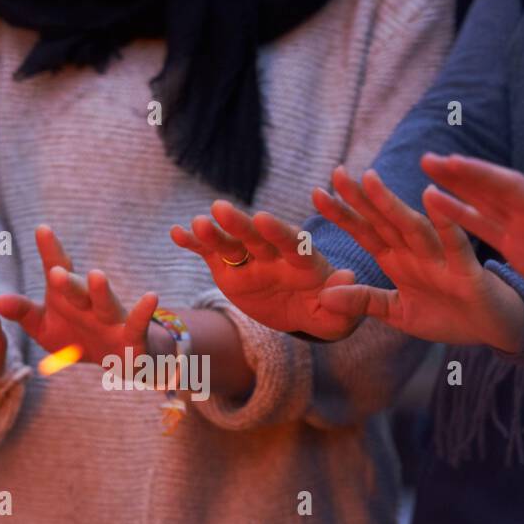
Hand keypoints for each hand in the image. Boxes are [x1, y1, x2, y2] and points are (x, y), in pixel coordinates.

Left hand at [0, 225, 158, 364]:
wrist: (120, 359)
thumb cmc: (78, 338)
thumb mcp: (45, 329)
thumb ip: (24, 313)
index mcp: (67, 297)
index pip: (58, 270)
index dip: (50, 251)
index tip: (42, 229)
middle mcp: (89, 302)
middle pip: (77, 291)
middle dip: (68, 282)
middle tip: (55, 271)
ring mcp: (112, 318)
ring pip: (106, 303)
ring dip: (101, 291)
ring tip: (97, 275)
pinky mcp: (132, 336)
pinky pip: (138, 323)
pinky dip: (143, 311)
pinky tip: (151, 296)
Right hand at [171, 199, 359, 340]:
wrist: (304, 312)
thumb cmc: (328, 312)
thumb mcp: (340, 315)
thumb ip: (344, 298)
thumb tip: (346, 278)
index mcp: (303, 259)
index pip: (290, 242)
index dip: (277, 232)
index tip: (263, 219)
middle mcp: (274, 253)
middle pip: (256, 236)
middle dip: (240, 223)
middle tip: (220, 209)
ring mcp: (250, 258)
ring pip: (231, 243)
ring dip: (214, 233)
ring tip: (195, 224)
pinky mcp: (230, 268)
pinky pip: (210, 254)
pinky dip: (194, 244)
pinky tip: (176, 234)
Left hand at [312, 166, 523, 350]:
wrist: (493, 329)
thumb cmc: (447, 315)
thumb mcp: (397, 313)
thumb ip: (363, 302)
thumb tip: (323, 296)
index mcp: (399, 260)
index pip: (366, 232)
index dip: (342, 214)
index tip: (316, 193)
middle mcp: (417, 253)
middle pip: (385, 221)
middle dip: (361, 198)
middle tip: (338, 171)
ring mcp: (442, 259)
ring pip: (413, 227)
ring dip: (392, 204)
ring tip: (371, 180)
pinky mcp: (467, 271)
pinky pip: (455, 244)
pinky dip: (445, 223)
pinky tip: (431, 199)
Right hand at [421, 153, 523, 323]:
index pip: (512, 189)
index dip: (483, 176)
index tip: (453, 163)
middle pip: (493, 188)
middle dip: (462, 173)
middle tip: (426, 157)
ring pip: (485, 203)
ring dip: (457, 187)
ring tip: (426, 172)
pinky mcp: (521, 250)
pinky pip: (486, 229)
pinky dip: (462, 217)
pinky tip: (439, 209)